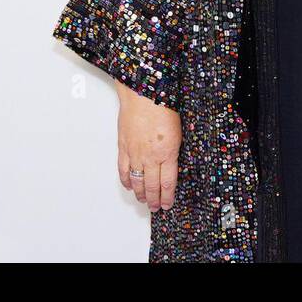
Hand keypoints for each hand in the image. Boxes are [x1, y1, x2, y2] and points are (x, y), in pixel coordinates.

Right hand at [114, 82, 181, 211]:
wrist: (143, 94)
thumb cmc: (163, 106)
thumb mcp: (178, 131)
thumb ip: (174, 150)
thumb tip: (172, 163)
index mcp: (167, 153)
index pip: (167, 183)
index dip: (166, 197)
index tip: (167, 205)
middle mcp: (150, 157)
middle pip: (152, 186)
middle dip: (154, 200)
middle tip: (155, 207)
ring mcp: (135, 153)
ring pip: (136, 181)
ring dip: (140, 193)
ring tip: (143, 200)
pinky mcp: (123, 147)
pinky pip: (123, 169)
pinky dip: (126, 180)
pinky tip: (129, 186)